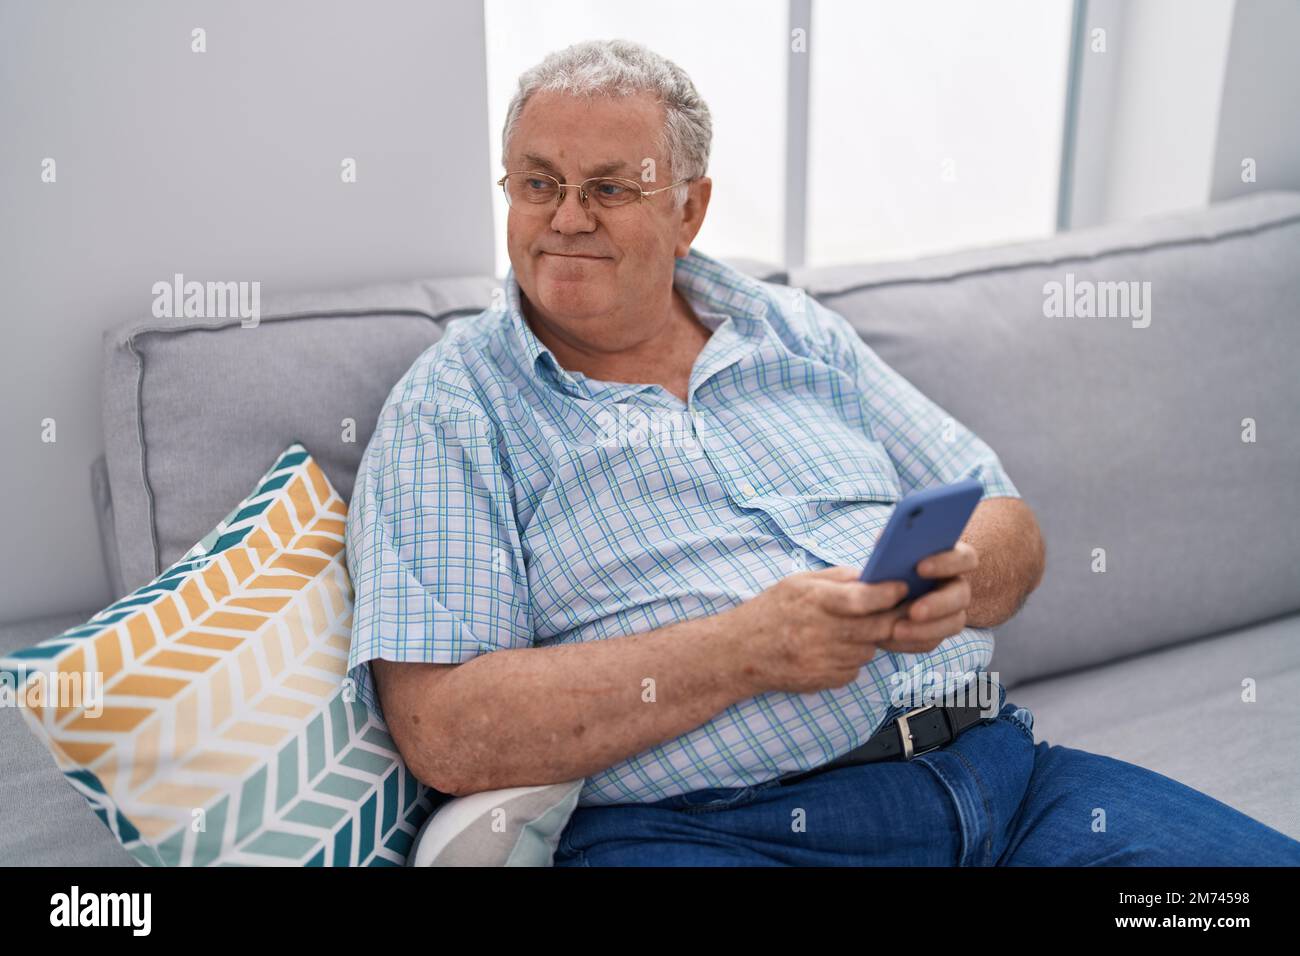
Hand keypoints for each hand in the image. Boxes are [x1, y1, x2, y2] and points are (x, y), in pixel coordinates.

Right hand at [734, 566, 910, 694]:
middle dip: (889, 618)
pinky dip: (851, 660)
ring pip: (868, 650)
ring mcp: (820, 659)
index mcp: (813, 600)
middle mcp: (818, 631)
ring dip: (868, 640)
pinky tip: (833, 650)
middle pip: (875, 627)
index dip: (888, 594)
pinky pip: (854, 670)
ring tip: (847, 631)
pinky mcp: (821, 680)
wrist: (738, 652)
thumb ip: (837, 578)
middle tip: (894, 610)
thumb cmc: (770, 612)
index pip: (862, 599)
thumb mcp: (798, 582)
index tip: (901, 588)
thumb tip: (873, 575)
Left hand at [874, 541, 977, 652]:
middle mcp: (957, 586)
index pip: (965, 558)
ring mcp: (951, 612)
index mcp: (951, 559)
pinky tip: (890, 638)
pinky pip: (932, 641)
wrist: (878, 595)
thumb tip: (885, 541)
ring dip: (926, 629)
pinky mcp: (937, 633)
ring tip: (896, 630)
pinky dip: (911, 641)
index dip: (947, 562)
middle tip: (914, 611)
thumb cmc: (887, 564)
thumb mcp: (887, 553)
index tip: (920, 568)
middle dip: (938, 604)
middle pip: (962, 595)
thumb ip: (891, 546)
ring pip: (953, 623)